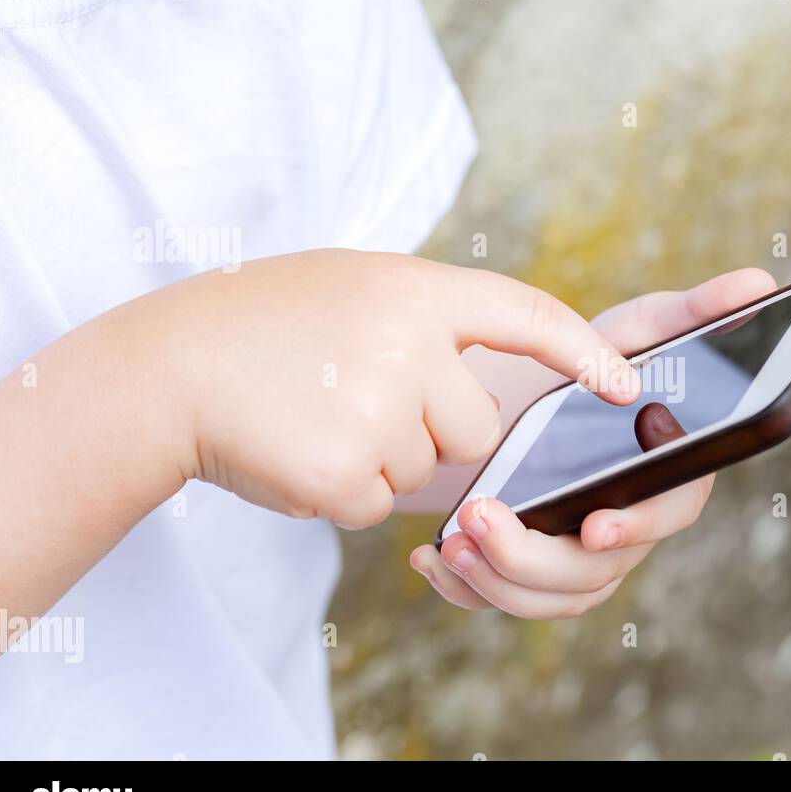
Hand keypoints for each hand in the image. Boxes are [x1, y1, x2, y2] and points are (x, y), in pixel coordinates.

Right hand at [163, 249, 638, 528]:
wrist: (164, 370)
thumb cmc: (258, 326)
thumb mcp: (351, 287)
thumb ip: (424, 319)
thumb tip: (482, 379)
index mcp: (414, 291)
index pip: (526, 314)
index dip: (582, 350)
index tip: (627, 382)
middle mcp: (409, 347)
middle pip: (476, 426)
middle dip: (430, 430)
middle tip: (350, 397)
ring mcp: (379, 411)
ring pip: (426, 470)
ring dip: (378, 458)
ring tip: (312, 415)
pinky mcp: (348, 475)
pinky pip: (379, 504)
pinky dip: (343, 491)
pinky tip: (297, 451)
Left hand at [410, 267, 776, 617]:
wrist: (538, 387)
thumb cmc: (601, 360)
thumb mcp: (644, 328)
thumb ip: (697, 310)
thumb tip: (759, 279)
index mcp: (664, 474)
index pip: (669, 512)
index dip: (639, 523)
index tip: (597, 525)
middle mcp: (628, 524)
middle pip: (597, 571)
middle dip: (534, 556)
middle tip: (478, 515)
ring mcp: (581, 555)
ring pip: (551, 596)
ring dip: (498, 580)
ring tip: (450, 541)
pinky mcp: (535, 570)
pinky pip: (509, 600)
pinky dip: (469, 590)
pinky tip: (431, 558)